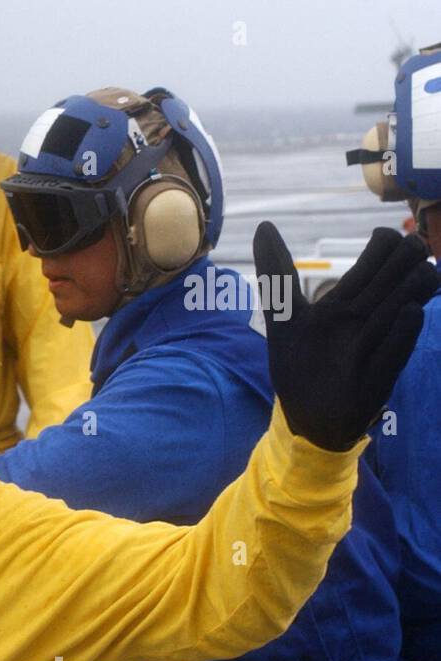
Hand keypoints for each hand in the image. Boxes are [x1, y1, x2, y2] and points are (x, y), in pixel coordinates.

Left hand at [253, 222, 438, 450]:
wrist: (308, 418)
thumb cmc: (297, 365)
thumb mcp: (282, 319)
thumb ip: (275, 273)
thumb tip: (264, 225)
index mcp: (347, 299)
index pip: (382, 250)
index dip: (386, 243)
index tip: (383, 247)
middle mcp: (369, 314)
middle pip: (405, 262)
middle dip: (408, 256)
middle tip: (397, 271)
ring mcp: (381, 339)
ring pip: (414, 291)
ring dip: (413, 284)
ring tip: (402, 295)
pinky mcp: (385, 370)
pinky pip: (404, 338)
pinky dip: (406, 324)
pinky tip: (407, 314)